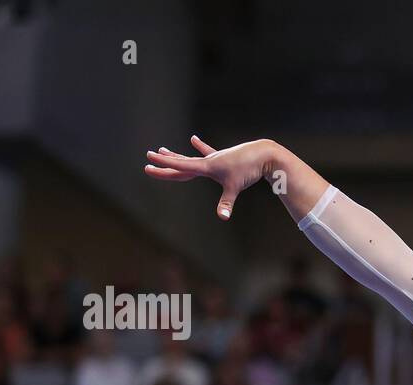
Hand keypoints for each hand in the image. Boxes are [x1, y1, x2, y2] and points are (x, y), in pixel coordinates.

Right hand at [144, 135, 276, 220]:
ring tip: (162, 149)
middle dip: (164, 163)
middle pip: (181, 163)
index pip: (180, 167)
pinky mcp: (224, 157)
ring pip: (191, 158)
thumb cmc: (249, 170)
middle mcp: (207, 161)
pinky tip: (193, 139)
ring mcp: (215, 158)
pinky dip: (201, 147)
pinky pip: (209, 152)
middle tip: (148, 158)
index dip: (164, 167)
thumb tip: (223, 217)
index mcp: (206, 167)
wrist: (264, 154)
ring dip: (177, 155)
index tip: (148, 164)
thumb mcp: (235, 187)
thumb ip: (227, 203)